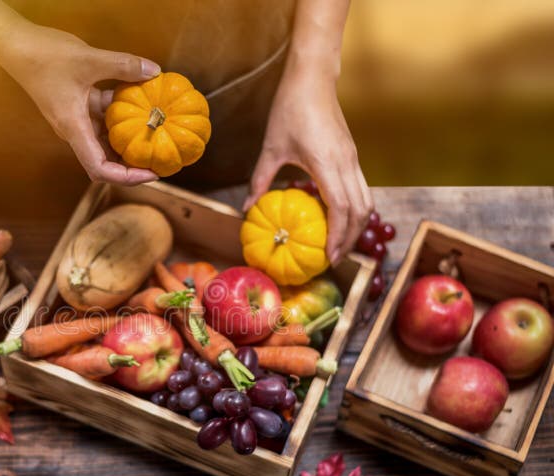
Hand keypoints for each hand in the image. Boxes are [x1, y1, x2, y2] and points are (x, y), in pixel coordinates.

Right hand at [9, 27, 160, 184]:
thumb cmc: (44, 56)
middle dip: (131, 165)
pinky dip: (121, 115)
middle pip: (105, 161)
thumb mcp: (88, 59)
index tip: (151, 174)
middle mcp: (75, 130)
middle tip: (160, 159)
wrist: (16, 46)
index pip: (99, 169)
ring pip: (105, 140)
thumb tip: (154, 71)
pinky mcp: (77, 106)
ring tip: (156, 136)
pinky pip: (102, 118)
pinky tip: (142, 104)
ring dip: (127, 140)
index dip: (126, 177)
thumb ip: (123, 66)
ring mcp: (76, 119)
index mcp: (74, 129)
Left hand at [243, 71, 372, 265]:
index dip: (337, 236)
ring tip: (339, 244)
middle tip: (334, 259)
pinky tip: (336, 219)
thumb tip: (247, 209)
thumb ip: (260, 181)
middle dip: (350, 239)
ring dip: (356, 226)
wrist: (313, 79)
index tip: (328, 257)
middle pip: (360, 211)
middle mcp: (346, 164)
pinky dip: (354, 210)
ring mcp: (353, 159)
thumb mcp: (271, 148)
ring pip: (366, 201)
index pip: (341, 208)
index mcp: (327, 163)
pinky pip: (360, 190)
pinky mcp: (352, 156)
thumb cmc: (290, 109)